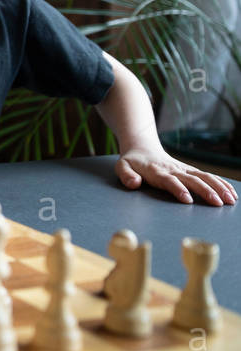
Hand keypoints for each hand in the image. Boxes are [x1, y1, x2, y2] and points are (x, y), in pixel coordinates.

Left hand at [115, 147, 237, 205]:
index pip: (169, 180)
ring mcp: (184, 169)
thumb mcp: (121, 167)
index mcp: (157, 171)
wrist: (142, 147)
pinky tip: (232, 193)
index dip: (178, 189)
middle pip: (192, 179)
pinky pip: (208, 176)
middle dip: (205, 191)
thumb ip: (126, 175)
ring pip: (204, 177)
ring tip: (230, 200)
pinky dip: (221, 183)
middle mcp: (173, 169)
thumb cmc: (132, 162)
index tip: (188, 199)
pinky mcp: (190, 170)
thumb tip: (134, 183)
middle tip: (218, 203)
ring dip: (218, 187)